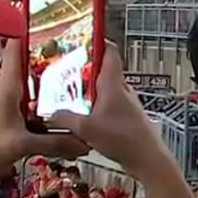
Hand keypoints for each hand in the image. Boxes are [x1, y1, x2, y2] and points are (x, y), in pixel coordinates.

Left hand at [0, 39, 88, 193]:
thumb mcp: (21, 145)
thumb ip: (55, 143)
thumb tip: (84, 142)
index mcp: (7, 88)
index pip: (16, 49)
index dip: (28, 30)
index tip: (46, 15)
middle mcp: (10, 92)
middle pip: (34, 67)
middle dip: (54, 58)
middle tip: (80, 50)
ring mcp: (13, 107)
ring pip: (39, 89)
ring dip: (56, 85)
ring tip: (82, 80)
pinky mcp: (16, 122)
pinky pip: (39, 109)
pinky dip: (53, 109)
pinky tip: (69, 114)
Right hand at [46, 46, 173, 181]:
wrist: (148, 160)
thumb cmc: (122, 139)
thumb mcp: (86, 128)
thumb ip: (65, 118)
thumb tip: (49, 113)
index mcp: (113, 84)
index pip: (110, 52)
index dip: (98, 41)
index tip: (82, 37)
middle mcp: (122, 90)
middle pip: (103, 71)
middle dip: (83, 69)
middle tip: (63, 70)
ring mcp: (126, 104)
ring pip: (104, 90)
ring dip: (88, 91)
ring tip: (68, 95)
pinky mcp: (127, 118)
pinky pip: (107, 106)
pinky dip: (95, 107)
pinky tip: (83, 118)